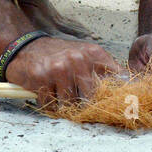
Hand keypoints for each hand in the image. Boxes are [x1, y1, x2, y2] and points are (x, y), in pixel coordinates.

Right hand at [3, 35, 120, 105]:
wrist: (26, 47)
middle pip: (93, 96)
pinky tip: (46, 90)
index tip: (115, 103)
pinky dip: (49, 103)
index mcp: (94, 53)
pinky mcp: (41, 79)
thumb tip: (125, 86)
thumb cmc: (58, 54)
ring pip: (71, 103)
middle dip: (86, 102)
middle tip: (77, 99)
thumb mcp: (84, 54)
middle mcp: (78, 59)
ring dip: (64, 103)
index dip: (116, 94)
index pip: (115, 77)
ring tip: (58, 91)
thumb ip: (103, 69)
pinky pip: (51, 104)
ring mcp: (59, 69)